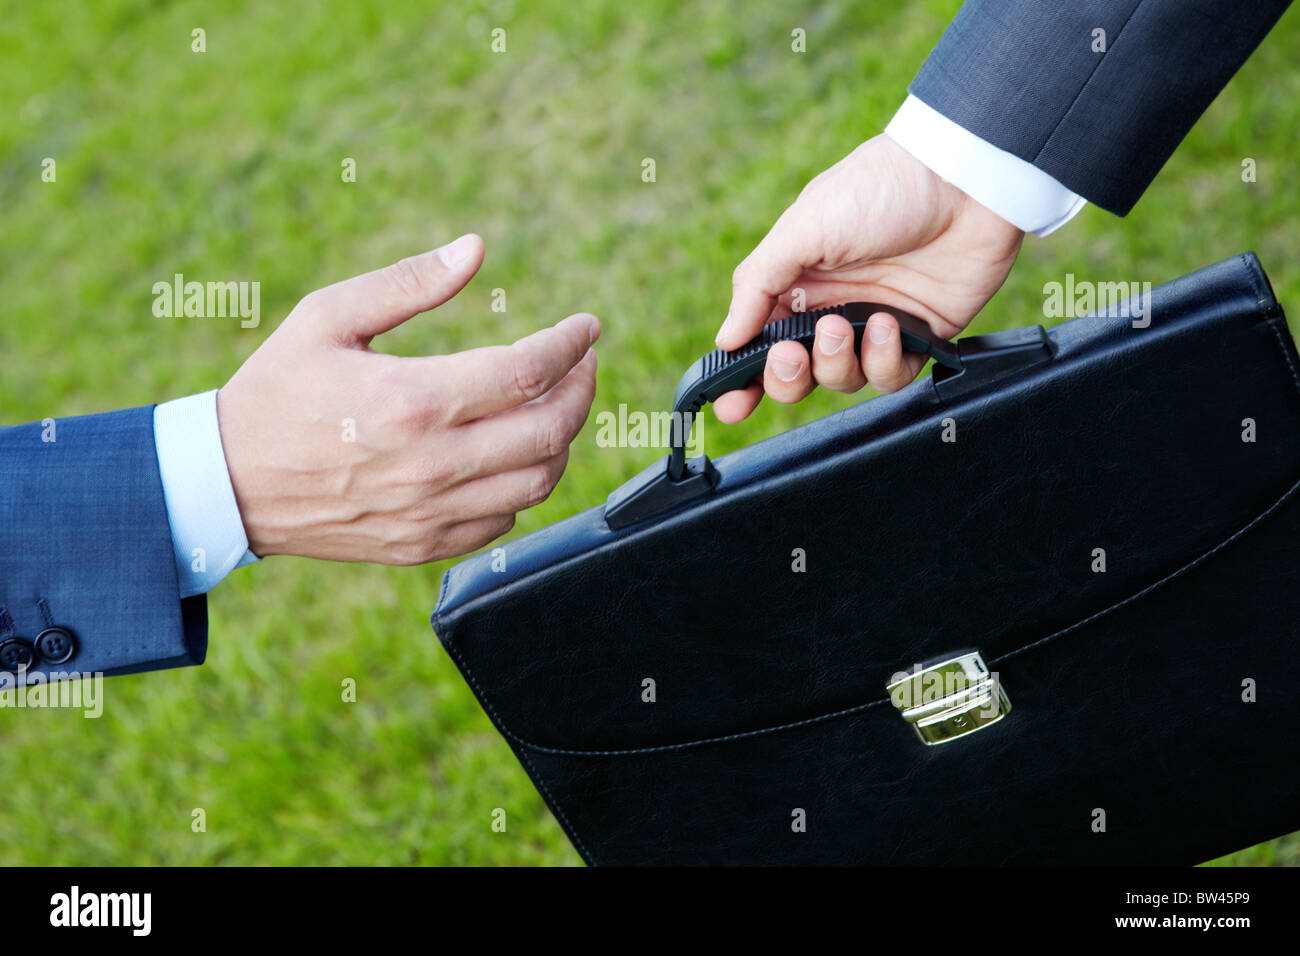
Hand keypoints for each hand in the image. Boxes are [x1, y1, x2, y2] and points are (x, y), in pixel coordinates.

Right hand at [216, 234, 598, 564]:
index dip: (571, 345)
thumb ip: (408, 282)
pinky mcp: (423, 544)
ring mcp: (431, 513)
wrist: (227, 484)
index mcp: (413, 401)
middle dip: (582, 389)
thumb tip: (475, 249)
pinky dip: (526, 484)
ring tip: (556, 405)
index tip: (586, 328)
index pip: (529, 371)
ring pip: (539, 482)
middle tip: (582, 364)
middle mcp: (432, 464)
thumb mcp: (328, 317)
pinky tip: (515, 454)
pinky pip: (505, 520)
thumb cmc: (276, 393)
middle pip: (551, 430)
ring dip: (563, 439)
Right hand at [713, 134, 1023, 421]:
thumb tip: (725, 340)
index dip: (741, 379)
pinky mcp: (919, 336)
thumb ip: (757, 286)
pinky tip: (890, 325)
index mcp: (795, 283)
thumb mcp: (801, 229)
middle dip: (787, 376)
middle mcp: (831, 307)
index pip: (758, 342)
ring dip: (836, 363)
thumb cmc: (877, 189)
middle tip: (792, 354)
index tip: (730, 404)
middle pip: (796, 373)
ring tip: (845, 326)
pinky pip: (890, 376)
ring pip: (841, 379)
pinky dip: (884, 360)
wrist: (962, 180)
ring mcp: (874, 324)